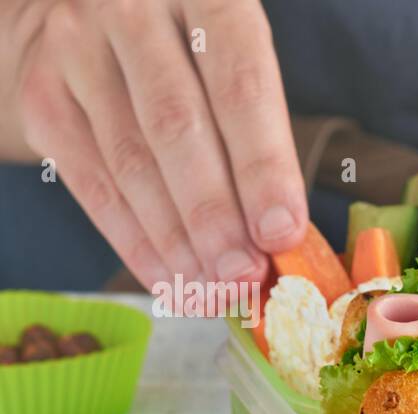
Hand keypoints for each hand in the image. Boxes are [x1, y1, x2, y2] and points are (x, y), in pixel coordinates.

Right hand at [14, 0, 306, 288]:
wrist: (96, 5)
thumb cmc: (195, 46)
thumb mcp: (238, 56)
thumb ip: (260, 132)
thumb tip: (281, 234)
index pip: (241, 88)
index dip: (264, 168)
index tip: (282, 233)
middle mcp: (132, 11)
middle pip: (177, 129)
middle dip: (216, 217)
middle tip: (246, 276)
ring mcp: (77, 49)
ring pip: (131, 162)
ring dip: (178, 240)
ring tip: (216, 290)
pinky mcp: (43, 96)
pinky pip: (92, 183)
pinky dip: (135, 242)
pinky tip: (171, 279)